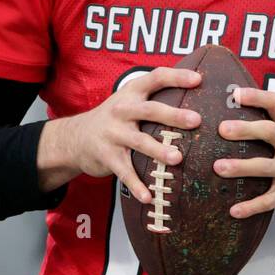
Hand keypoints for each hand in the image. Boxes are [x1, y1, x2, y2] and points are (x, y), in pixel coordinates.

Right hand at [37, 66, 201, 202]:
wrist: (75, 137)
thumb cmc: (116, 117)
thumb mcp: (130, 99)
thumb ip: (156, 95)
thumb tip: (198, 89)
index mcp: (132, 92)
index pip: (156, 77)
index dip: (177, 77)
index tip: (198, 79)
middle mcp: (122, 110)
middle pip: (150, 110)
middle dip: (173, 115)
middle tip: (196, 120)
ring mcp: (113, 133)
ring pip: (139, 141)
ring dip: (158, 150)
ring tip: (177, 159)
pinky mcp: (107, 156)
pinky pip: (125, 172)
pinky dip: (137, 185)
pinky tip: (149, 197)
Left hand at [214, 87, 274, 223]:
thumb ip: (271, 125)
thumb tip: (231, 113)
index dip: (256, 96)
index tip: (236, 95)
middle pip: (269, 131)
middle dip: (245, 129)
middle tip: (222, 130)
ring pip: (265, 166)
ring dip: (240, 167)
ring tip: (218, 167)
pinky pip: (268, 200)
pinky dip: (250, 206)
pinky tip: (234, 210)